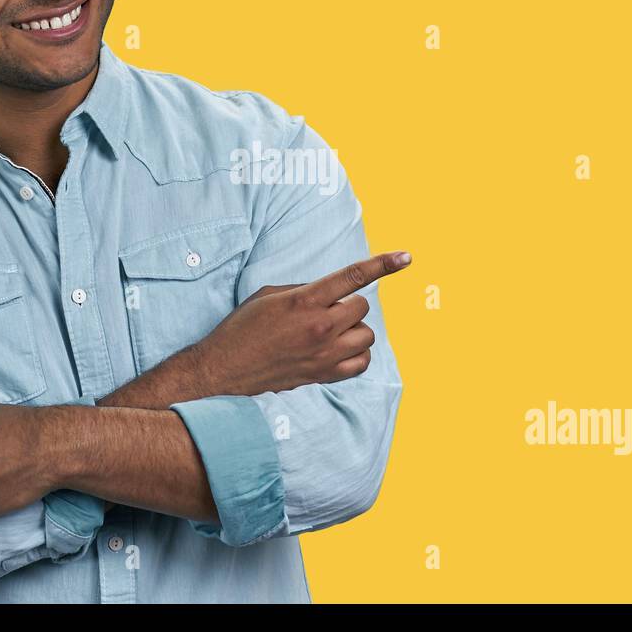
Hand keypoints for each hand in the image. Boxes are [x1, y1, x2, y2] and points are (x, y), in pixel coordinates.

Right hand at [187, 251, 410, 395]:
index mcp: (305, 300)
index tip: (406, 257)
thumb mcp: (270, 295)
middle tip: (325, 310)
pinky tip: (340, 348)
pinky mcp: (323, 374)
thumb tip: (330, 293)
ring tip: (330, 330)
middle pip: (362, 306)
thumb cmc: (243, 327)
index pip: (353, 277)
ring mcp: (324, 354)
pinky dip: (357, 353)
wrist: (224, 368)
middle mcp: (319, 327)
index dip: (382, 264)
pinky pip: (361, 362)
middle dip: (348, 304)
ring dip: (354, 328)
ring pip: (366, 334)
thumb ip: (305, 290)